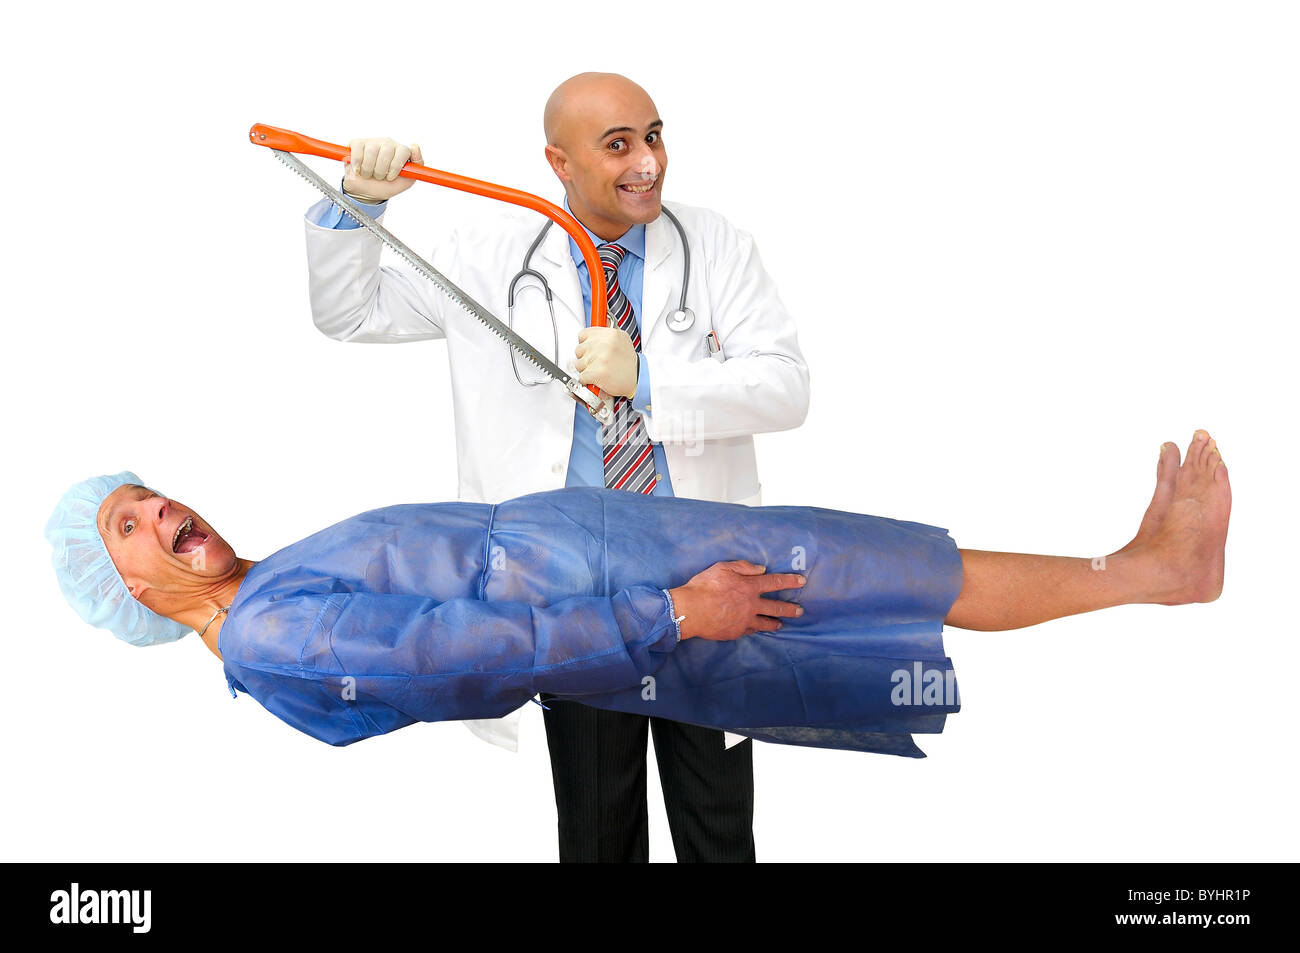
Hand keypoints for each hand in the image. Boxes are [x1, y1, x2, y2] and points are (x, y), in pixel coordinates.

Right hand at [342, 137, 422, 202]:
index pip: (403, 151)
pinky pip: (358, 151)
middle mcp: (388, 143)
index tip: (391, 177)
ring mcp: (372, 142)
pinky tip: (358, 170)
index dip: (396, 166)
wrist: (367, 191)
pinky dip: (357, 165)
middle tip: (379, 177)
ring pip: (371, 152)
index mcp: (401, 151)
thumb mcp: (406, 180)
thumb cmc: (387, 184)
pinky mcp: (357, 143)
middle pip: (387, 152)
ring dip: (368, 170)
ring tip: (369, 174)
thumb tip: (415, 145)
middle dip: (381, 171)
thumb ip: (417, 165)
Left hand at [575, 326, 638, 397]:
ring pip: (578, 364)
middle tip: (598, 361)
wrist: (638, 379)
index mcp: (610, 334)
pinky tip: (598, 378)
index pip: (582, 335)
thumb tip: (596, 324)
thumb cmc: (628, 362)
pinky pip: (582, 377)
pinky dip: (588, 381)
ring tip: (599, 370)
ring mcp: (600, 359)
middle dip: (585, 357)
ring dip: (586, 369)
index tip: (592, 349)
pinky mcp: (597, 374)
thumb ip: (606, 332)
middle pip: (579, 350)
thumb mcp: (622, 339)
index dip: (585, 344)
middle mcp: (605, 344)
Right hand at [667, 560, 805, 640]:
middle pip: (777, 606)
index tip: (802, 581)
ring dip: (776, 622)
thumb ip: (743, 567)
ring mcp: (745, 620)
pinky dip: (757, 629)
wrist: (690, 610)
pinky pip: (752, 630)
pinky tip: (759, 629)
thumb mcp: (722, 567)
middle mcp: (751, 604)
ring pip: (767, 623)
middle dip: (790, 608)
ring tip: (781, 624)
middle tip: (800, 610)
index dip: (790, 581)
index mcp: (749, 586)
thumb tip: (761, 569)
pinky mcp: (737, 631)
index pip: (775, 582)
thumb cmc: (704, 586)